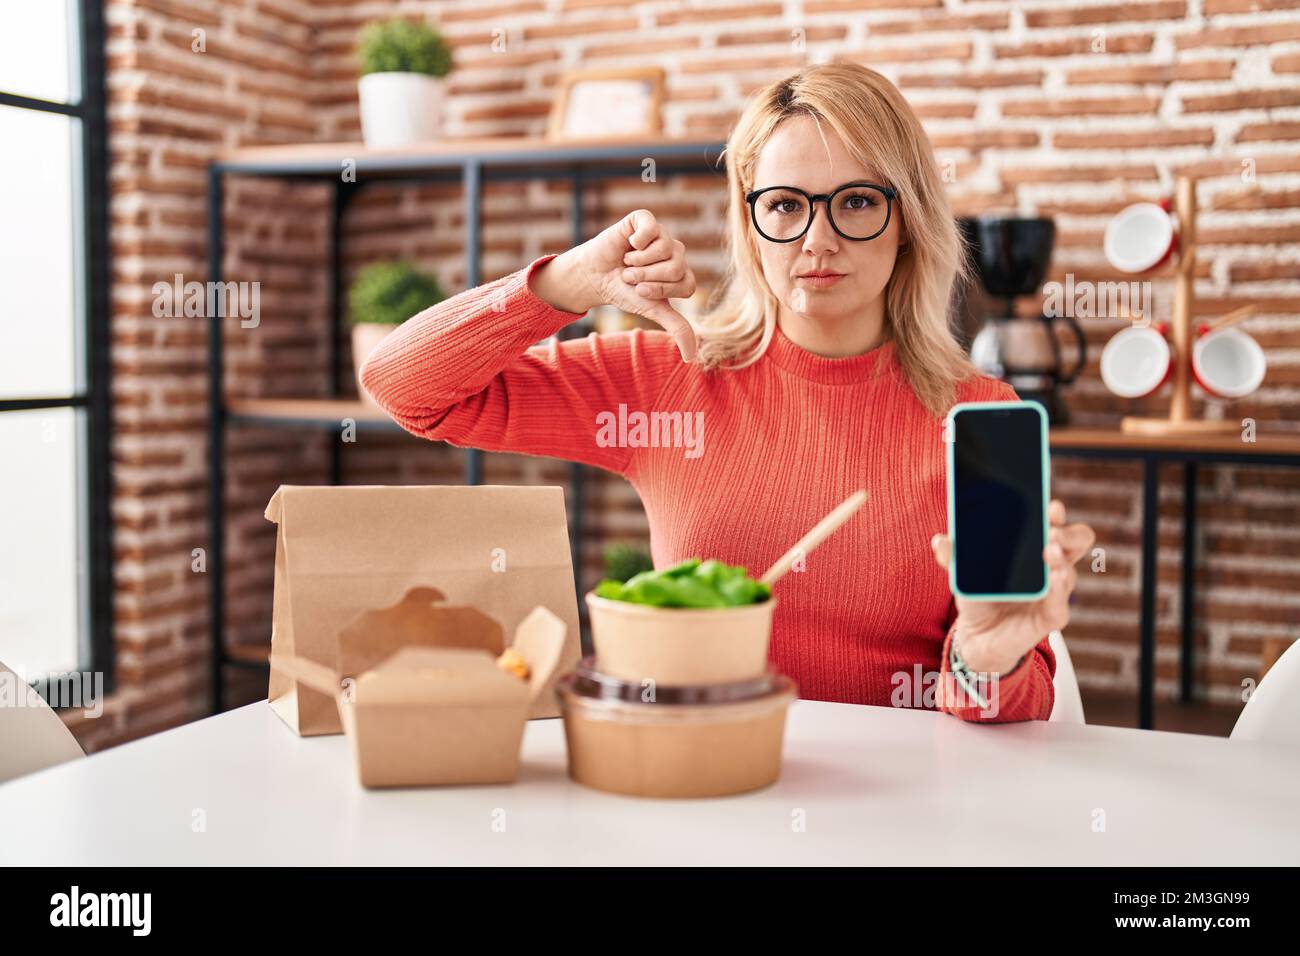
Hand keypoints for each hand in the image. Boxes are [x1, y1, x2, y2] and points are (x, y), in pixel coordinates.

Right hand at [532, 208, 698, 361]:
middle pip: (676, 268)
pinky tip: (629, 244)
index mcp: (682, 273)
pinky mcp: (645, 220)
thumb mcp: (651, 310)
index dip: (661, 291)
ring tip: (627, 262)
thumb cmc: (624, 292)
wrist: (595, 276)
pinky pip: (651, 228)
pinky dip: (637, 241)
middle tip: (631, 277)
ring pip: (664, 249)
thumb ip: (677, 328)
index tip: (641, 292)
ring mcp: (662, 235)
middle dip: (648, 277)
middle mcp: (676, 252)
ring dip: (638, 262)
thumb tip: (691, 357)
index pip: (686, 285)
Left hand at [930, 499, 1095, 674]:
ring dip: (1060, 559)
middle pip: (1078, 541)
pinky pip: (1060, 605)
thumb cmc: (979, 593)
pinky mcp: (1050, 617)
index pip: (1056, 522)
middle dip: (1069, 532)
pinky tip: (1053, 580)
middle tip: (1052, 529)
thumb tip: (940, 541)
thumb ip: (953, 556)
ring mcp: (1053, 592)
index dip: (1056, 512)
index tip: (1049, 506)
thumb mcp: (963, 571)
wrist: (977, 635)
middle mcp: (1050, 566)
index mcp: (1035, 546)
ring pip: (1069, 572)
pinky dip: (1058, 591)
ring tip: (1048, 550)